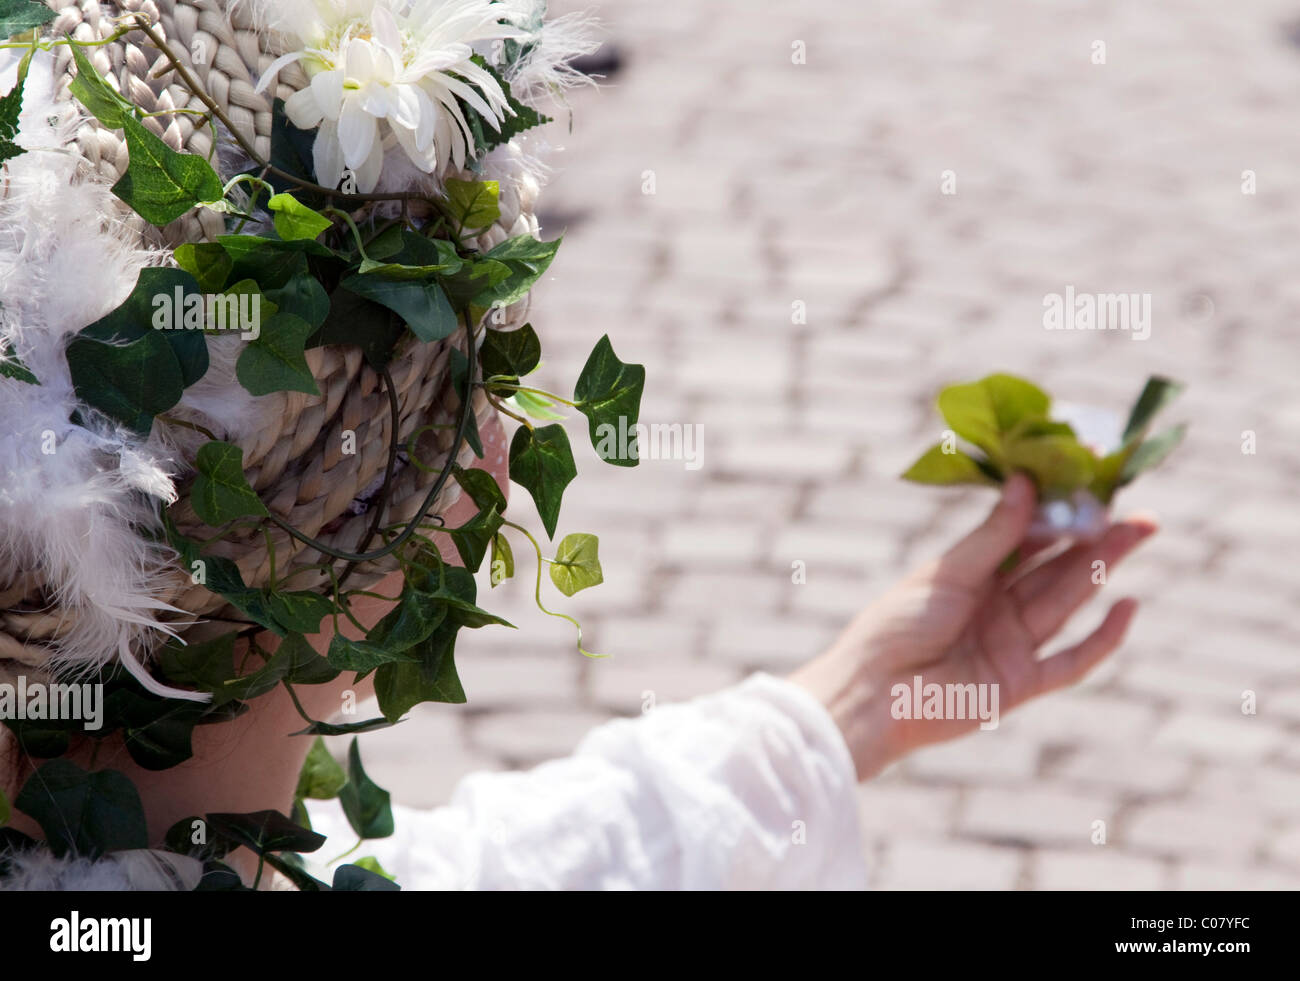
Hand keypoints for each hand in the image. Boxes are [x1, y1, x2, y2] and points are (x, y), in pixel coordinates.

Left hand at [789, 473, 1156, 779]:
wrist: (873, 694)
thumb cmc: (896, 625)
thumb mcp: (947, 573)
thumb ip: (994, 536)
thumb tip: (1027, 481)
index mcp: (973, 575)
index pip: (1029, 539)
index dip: (1062, 516)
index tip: (1096, 487)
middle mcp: (997, 607)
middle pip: (1057, 569)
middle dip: (1097, 540)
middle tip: (1142, 516)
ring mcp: (1012, 645)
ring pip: (1067, 602)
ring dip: (1102, 570)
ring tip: (1138, 535)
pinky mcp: (1021, 683)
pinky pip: (1070, 661)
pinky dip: (1101, 639)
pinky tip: (1127, 606)